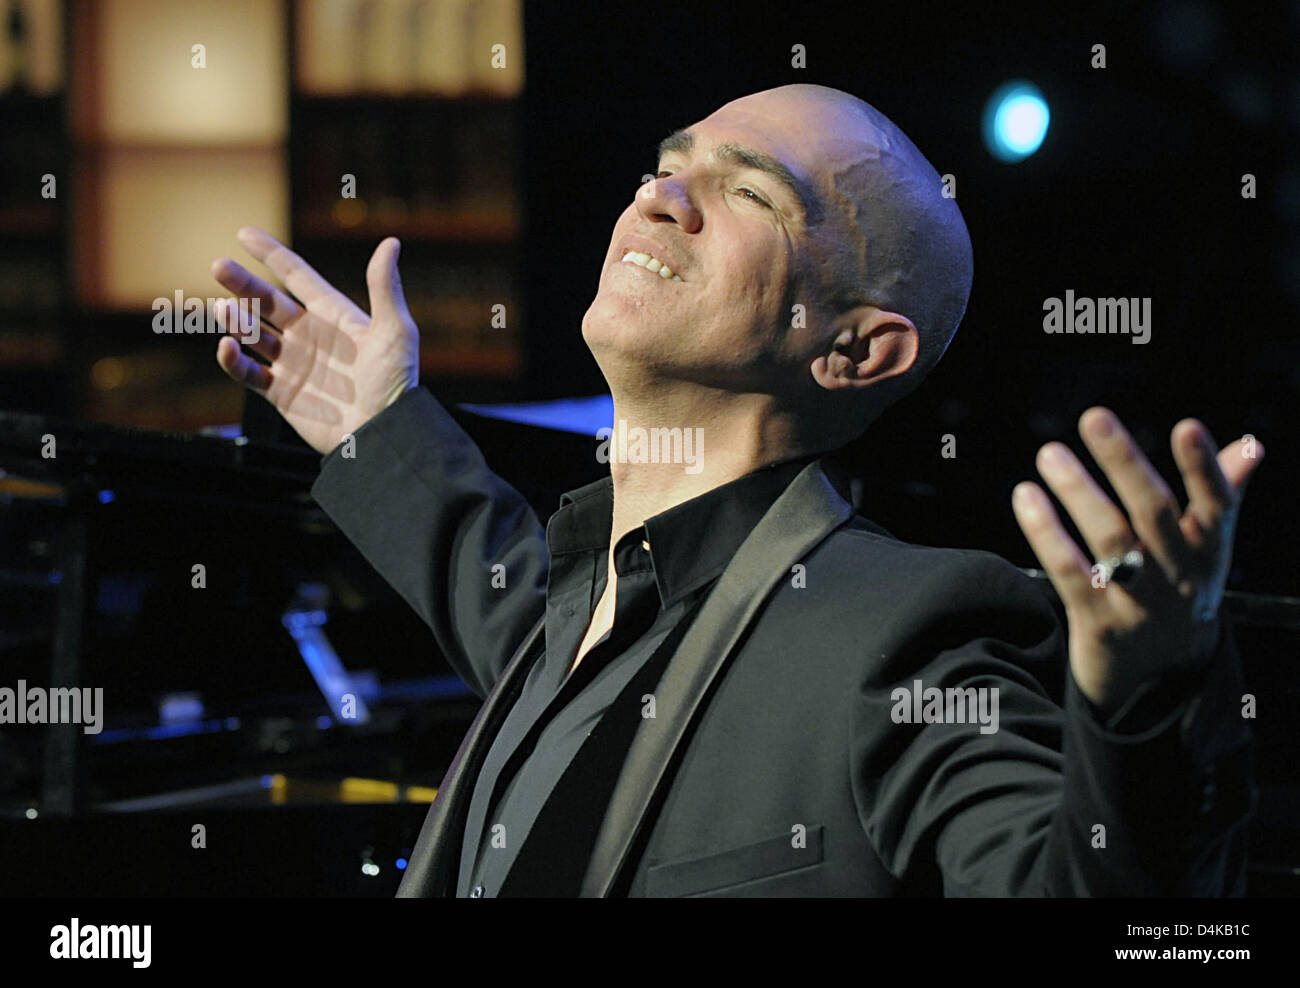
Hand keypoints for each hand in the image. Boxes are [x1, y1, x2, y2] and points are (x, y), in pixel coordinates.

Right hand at [211, 226, 419, 454]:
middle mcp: (310, 336)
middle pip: (267, 302)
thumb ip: (385, 287)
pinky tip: (225, 347)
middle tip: (218, 266)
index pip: (297, 276)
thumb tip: (391, 242)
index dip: (271, 254)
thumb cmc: (396, 384)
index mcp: (334, 315)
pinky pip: (248, 373)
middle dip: (243, 284)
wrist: (383, 434)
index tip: (243, 233)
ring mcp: (293, 363)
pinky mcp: (281, 393)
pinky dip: (232, 360)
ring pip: (253, 335)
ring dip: (236, 321)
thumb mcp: (395, 332)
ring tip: (223, 310)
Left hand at [1012, 407, 1262, 714]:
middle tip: (1094, 416)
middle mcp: (1180, 578)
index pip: (1216, 507)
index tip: (1188, 426)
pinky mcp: (1099, 625)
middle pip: (1153, 514)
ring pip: (1109, 540)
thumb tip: (1251, 445)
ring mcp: (1140, 604)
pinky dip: (1046, 534)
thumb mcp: (1207, 553)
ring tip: (1051, 453)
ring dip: (1078, 491)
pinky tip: (1026, 498)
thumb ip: (1222, 496)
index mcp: (1211, 554)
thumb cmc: (1179, 593)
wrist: (1159, 684)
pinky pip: (1070, 573)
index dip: (1204, 469)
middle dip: (1125, 463)